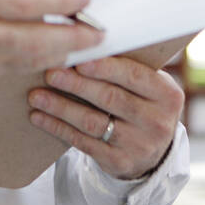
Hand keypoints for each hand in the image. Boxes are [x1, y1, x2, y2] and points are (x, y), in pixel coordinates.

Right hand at [0, 0, 104, 78]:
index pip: (20, 2)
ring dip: (61, 52)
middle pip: (30, 40)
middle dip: (71, 37)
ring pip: (26, 61)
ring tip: (87, 39)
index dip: (58, 1)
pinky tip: (58, 48)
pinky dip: (40, 60)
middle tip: (98, 29)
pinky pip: (15, 70)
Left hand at [27, 53, 183, 179]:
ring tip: (36, 95)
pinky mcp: (119, 163)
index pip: (134, 76)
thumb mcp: (147, 86)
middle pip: (111, 98)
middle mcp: (158, 122)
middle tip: (50, 72)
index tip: (78, 60)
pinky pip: (84, 143)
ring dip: (61, 107)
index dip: (105, 68)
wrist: (150, 151)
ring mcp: (140, 146)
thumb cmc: (140, 103)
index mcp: (168, 94)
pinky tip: (40, 117)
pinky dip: (59, 128)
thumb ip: (126, 67)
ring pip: (93, 122)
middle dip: (77, 84)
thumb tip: (82, 41)